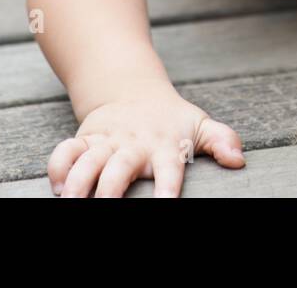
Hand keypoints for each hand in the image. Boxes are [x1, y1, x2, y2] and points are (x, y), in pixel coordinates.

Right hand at [48, 78, 245, 196]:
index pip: (169, 170)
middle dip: (110, 190)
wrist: (134, 89)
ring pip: (87, 160)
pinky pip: (65, 151)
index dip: (167, 188)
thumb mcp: (200, 125)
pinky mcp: (84, 139)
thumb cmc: (171, 120)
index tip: (165, 205)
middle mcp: (133, 145)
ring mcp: (106, 141)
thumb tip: (238, 159)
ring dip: (77, 182)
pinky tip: (57, 187)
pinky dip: (57, 166)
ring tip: (71, 201)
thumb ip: (222, 140)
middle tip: (106, 206)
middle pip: (119, 168)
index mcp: (164, 146)